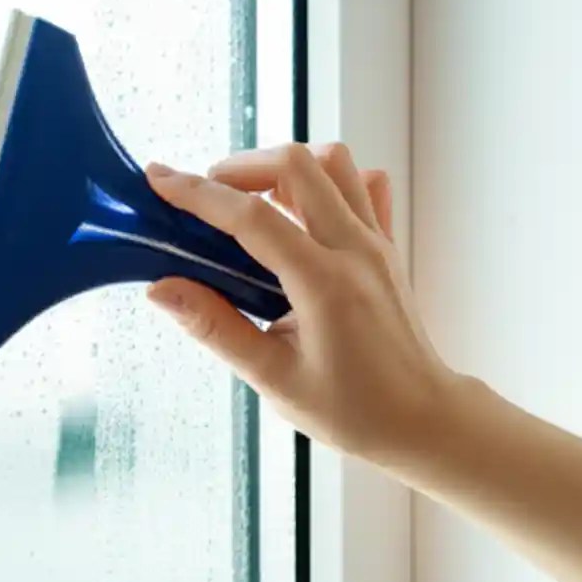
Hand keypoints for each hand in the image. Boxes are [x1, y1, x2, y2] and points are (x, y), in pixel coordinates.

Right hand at [145, 144, 457, 460]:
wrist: (422, 419)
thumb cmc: (353, 409)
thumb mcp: (272, 378)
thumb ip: (214, 327)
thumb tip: (161, 289)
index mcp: (324, 283)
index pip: (252, 217)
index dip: (199, 193)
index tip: (159, 179)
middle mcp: (355, 249)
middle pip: (296, 164)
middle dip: (239, 167)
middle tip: (206, 196)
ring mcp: (376, 241)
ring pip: (332, 162)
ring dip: (282, 166)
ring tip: (248, 199)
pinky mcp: (386, 244)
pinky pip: (361, 184)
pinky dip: (326, 180)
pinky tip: (299, 210)